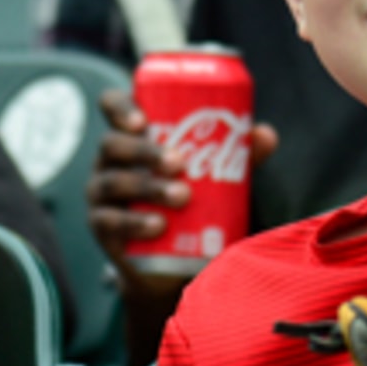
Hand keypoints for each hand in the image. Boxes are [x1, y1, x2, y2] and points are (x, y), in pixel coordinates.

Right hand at [84, 88, 279, 301]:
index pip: (111, 107)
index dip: (120, 107)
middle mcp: (109, 161)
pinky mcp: (103, 229)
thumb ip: (236, 154)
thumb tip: (266, 135)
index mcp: (130, 136)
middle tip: (180, 163)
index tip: (144, 120)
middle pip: (112, 145)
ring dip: (147, 187)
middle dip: (144, 152)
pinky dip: (135, 223)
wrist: (168, 258)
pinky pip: (110, 222)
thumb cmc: (189, 198)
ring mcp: (100, 195)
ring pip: (112, 183)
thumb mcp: (211, 174)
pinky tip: (158, 226)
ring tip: (181, 197)